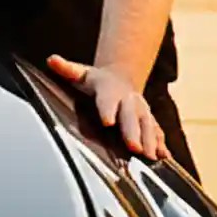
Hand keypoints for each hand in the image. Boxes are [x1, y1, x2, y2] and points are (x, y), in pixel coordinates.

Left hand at [47, 55, 170, 160]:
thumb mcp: (80, 73)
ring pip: (148, 125)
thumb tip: (51, 59)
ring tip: (149, 156)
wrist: (120, 77)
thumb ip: (66, 69)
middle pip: (131, 117)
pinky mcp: (149, 119)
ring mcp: (141, 110)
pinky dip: (162, 143)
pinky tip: (165, 156)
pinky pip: (157, 131)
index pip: (107, 100)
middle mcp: (128, 100)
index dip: (107, 110)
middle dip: (133, 132)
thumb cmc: (95, 80)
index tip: (107, 122)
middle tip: (133, 147)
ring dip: (150, 141)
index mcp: (109, 90)